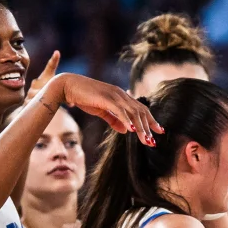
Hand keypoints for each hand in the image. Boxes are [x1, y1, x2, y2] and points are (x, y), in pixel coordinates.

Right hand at [42, 62, 162, 144]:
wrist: (67, 86)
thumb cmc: (83, 97)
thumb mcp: (101, 111)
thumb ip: (113, 120)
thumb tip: (126, 131)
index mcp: (121, 97)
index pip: (140, 109)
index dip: (151, 120)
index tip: (159, 131)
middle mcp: (121, 94)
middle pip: (140, 111)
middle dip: (149, 127)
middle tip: (154, 141)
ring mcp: (114, 95)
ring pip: (133, 112)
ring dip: (141, 127)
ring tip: (146, 140)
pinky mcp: (106, 98)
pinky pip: (119, 110)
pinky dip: (127, 120)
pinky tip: (132, 129)